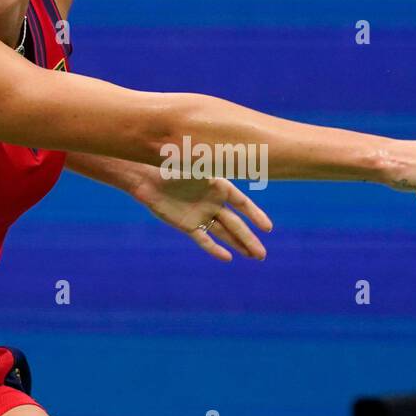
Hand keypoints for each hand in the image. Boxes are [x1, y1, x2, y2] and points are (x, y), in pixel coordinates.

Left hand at [134, 173, 273, 261]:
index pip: (243, 204)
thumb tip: (232, 158)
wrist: (146, 177)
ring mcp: (201, 215)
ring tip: (254, 257)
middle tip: (262, 255)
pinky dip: (214, 248)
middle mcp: (213, 202)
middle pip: (237, 224)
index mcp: (220, 186)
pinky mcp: (187, 225)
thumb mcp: (195, 164)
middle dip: (250, 239)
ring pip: (224, 234)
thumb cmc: (171, 165)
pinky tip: (228, 257)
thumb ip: (213, 168)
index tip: (268, 228)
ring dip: (238, 245)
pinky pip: (204, 239)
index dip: (256, 216)